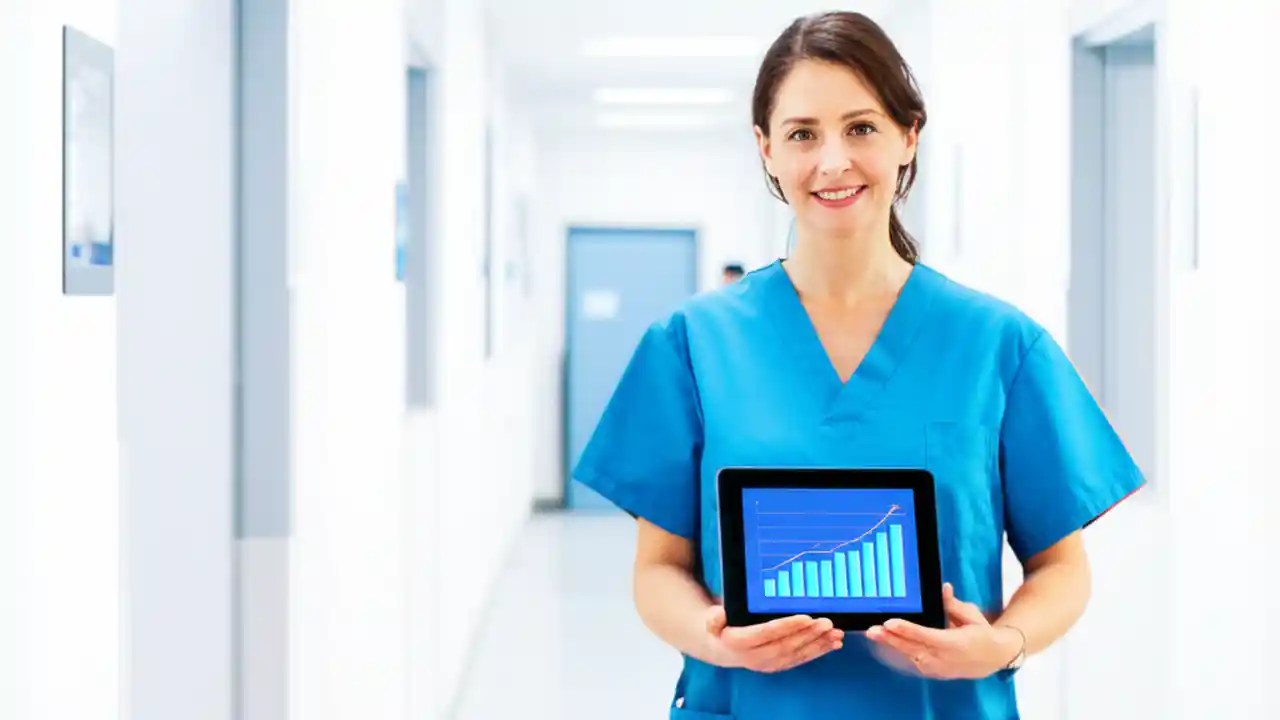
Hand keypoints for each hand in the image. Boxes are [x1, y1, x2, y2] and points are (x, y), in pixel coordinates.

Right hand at [704, 605, 843, 673]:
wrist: (721, 648)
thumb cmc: (721, 627)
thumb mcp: (712, 620)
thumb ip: (713, 618)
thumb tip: (717, 615)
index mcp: (739, 643)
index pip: (766, 633)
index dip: (787, 626)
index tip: (806, 617)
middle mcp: (755, 658)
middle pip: (786, 645)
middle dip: (809, 634)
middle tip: (827, 622)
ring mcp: (769, 664)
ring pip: (797, 654)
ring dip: (819, 644)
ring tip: (836, 633)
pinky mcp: (780, 665)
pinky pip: (801, 659)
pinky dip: (819, 651)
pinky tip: (834, 643)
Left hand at [865, 582, 1022, 679]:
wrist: (993, 658)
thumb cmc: (981, 633)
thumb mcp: (972, 616)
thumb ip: (954, 605)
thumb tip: (943, 587)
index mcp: (955, 644)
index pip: (926, 636)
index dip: (907, 630)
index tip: (890, 623)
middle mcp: (944, 659)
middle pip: (913, 648)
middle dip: (891, 639)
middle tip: (872, 630)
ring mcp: (938, 668)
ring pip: (910, 656)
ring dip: (891, 645)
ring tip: (873, 633)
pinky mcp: (933, 672)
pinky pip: (913, 660)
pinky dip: (899, 651)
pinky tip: (885, 641)